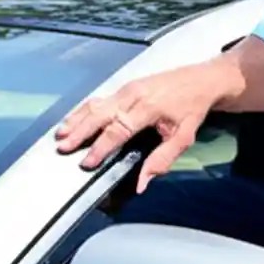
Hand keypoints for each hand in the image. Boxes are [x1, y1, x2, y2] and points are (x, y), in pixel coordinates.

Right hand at [54, 64, 221, 192]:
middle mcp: (134, 95)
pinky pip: (100, 98)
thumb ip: (162, 160)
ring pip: (96, 103)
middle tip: (63, 148)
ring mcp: (127, 88)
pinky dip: (83, 110)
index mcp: (149, 107)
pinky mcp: (125, 86)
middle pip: (100, 114)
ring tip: (60, 135)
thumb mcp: (184, 137)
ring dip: (77, 120)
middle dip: (80, 132)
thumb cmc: (193, 108)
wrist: (203, 79)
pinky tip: (73, 121)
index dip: (101, 147)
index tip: (87, 163)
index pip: (119, 129)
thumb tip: (142, 183)